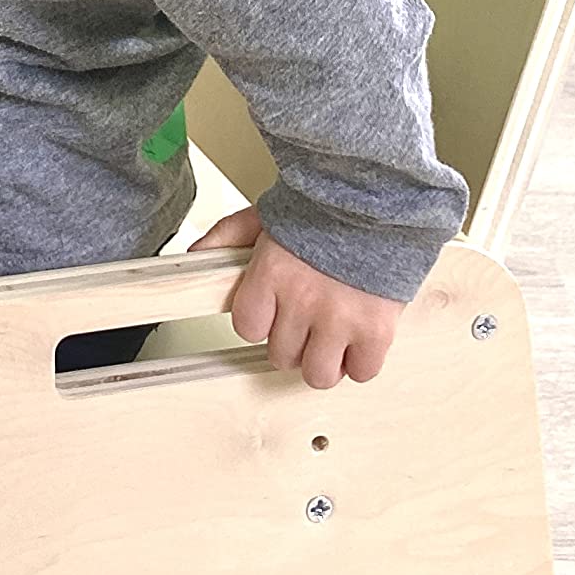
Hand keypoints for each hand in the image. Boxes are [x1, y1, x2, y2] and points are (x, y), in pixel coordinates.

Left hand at [191, 205, 404, 388]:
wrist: (378, 201)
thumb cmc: (323, 209)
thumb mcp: (265, 215)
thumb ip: (228, 236)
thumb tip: (195, 257)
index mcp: (272, 274)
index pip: (247, 327)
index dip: (260, 322)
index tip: (272, 313)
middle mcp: (302, 301)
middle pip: (282, 355)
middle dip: (292, 340)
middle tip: (306, 321)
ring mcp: (339, 319)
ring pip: (317, 374)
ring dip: (323, 360)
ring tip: (330, 337)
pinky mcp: (375, 331)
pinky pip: (361, 372)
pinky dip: (360, 362)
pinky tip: (358, 339)